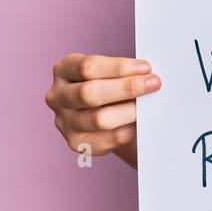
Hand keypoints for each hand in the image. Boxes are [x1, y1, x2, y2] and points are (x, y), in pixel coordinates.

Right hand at [45, 53, 160, 157]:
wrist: (105, 114)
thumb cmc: (109, 85)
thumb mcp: (109, 72)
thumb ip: (123, 72)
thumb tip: (149, 75)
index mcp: (64, 70)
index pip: (87, 67)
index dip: (118, 67)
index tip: (146, 67)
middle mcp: (57, 96)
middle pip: (89, 93)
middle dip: (126, 88)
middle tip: (154, 83)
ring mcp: (64, 122)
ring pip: (98, 119)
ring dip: (129, 111)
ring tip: (148, 106)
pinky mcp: (77, 143)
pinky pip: (107, 138)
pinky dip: (127, 130)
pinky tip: (137, 123)